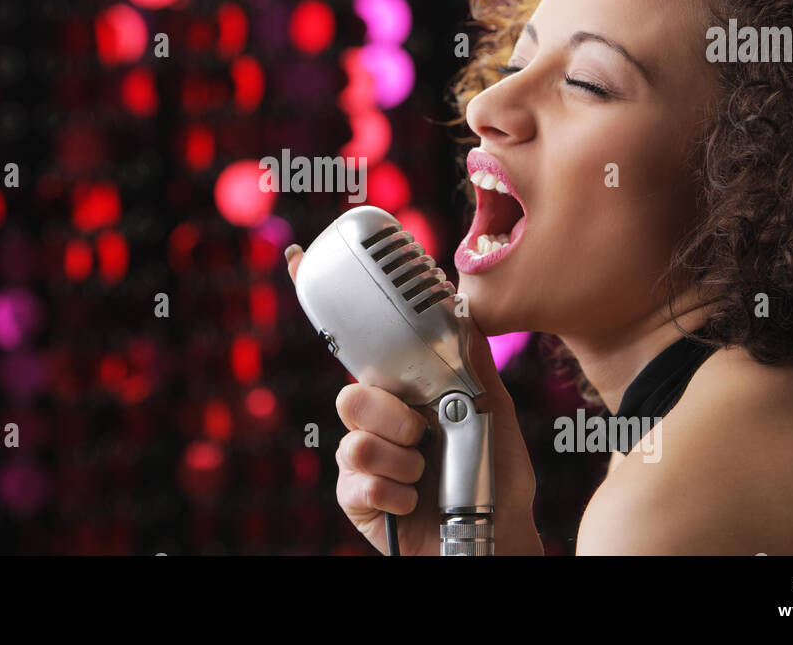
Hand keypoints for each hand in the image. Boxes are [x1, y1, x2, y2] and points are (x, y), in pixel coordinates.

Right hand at [286, 243, 545, 555]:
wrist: (498, 533)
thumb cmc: (496, 474)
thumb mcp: (494, 409)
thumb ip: (473, 363)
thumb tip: (461, 307)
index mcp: (402, 391)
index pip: (357, 348)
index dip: (322, 307)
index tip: (295, 259)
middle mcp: (377, 421)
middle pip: (349, 395)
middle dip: (388, 414)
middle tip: (421, 431)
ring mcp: (363, 461)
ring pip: (352, 440)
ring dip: (400, 460)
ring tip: (425, 471)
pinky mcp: (356, 498)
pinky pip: (356, 481)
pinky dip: (396, 492)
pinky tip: (415, 500)